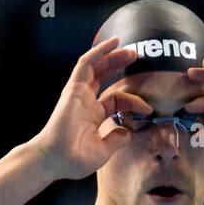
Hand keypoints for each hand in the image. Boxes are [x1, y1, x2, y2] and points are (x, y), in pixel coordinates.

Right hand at [30, 36, 151, 180]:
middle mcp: (86, 101)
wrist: (55, 160)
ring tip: (129, 49)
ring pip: (96, 66)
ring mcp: (79, 94)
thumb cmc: (73, 159)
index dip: (134, 100)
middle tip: (136, 55)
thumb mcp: (103, 151)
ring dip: (112, 55)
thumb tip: (128, 133)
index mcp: (93, 115)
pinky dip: (98, 52)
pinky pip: (86, 65)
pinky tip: (111, 44)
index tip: (148, 107)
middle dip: (119, 64)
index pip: (117, 100)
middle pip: (104, 75)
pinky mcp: (73, 89)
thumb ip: (116, 140)